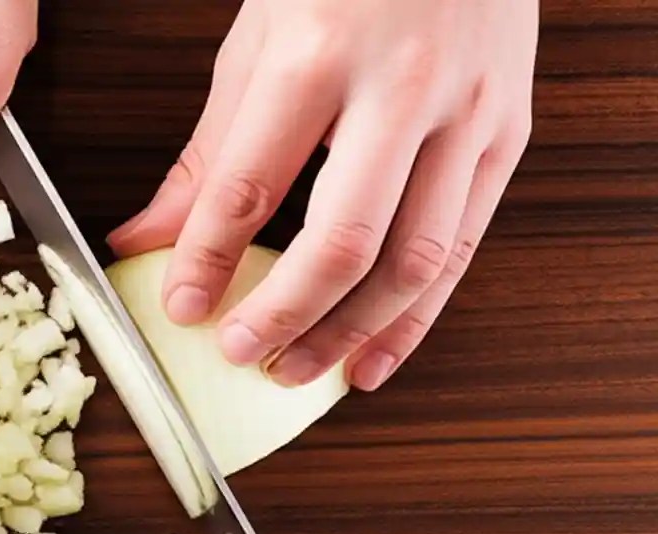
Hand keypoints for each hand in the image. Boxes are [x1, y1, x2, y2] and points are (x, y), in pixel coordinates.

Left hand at [108, 0, 537, 389]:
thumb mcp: (258, 39)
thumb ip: (207, 150)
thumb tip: (150, 237)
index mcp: (319, 50)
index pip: (250, 184)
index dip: (208, 260)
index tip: (181, 308)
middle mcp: (401, 86)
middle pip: (343, 238)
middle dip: (285, 313)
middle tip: (241, 353)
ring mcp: (467, 114)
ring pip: (413, 260)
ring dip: (350, 332)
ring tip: (299, 371)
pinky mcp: (507, 136)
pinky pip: (461, 249)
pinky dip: (415, 319)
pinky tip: (373, 358)